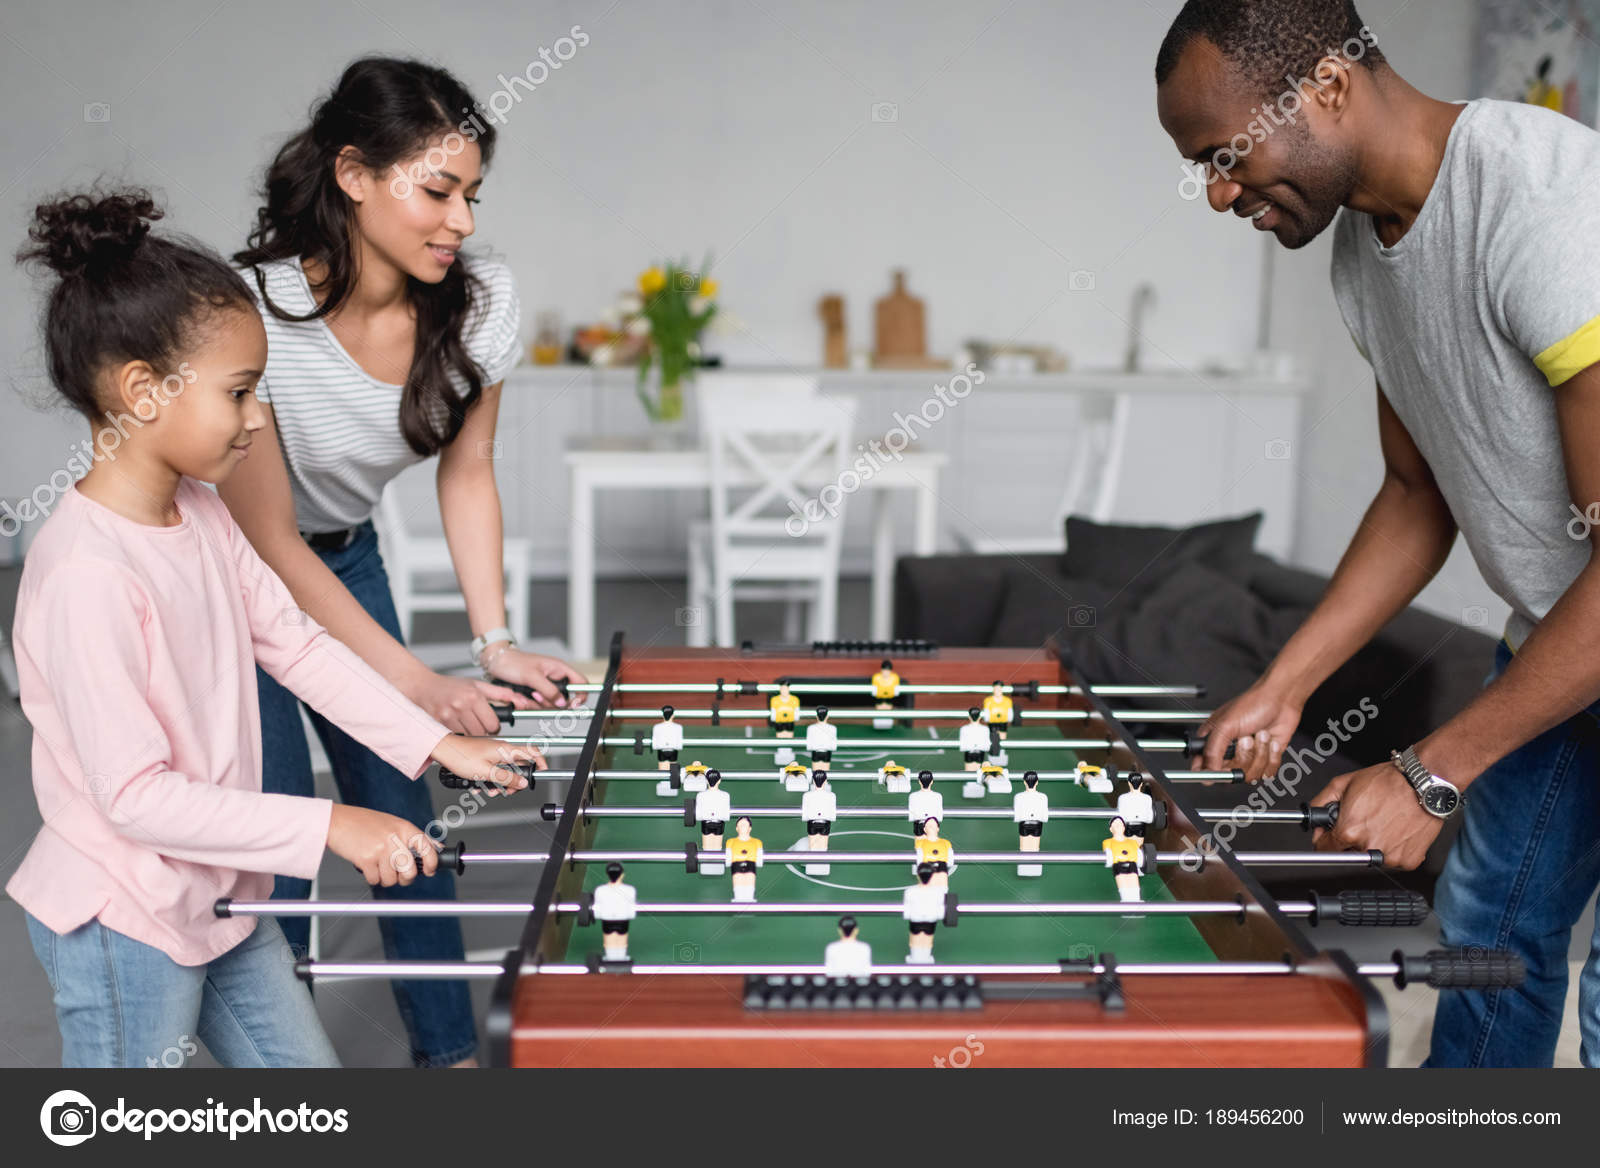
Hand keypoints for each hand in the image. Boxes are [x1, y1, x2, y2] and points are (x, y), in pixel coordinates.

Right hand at [326, 804, 436, 886]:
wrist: (337, 821)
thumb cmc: (362, 822)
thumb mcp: (391, 824)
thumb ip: (408, 837)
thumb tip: (431, 850)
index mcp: (404, 828)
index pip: (427, 848)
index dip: (432, 863)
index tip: (429, 871)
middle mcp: (394, 839)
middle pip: (410, 872)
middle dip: (405, 879)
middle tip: (399, 875)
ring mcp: (381, 850)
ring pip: (391, 879)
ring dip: (384, 878)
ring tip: (377, 865)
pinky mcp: (366, 860)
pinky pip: (375, 880)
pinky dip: (372, 877)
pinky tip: (367, 866)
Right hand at [401, 668, 529, 734]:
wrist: (423, 686)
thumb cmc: (450, 685)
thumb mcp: (478, 685)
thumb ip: (501, 693)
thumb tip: (520, 701)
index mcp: (473, 696)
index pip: (492, 724)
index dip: (494, 726)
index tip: (491, 724)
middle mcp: (461, 706)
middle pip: (481, 733)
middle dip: (483, 731)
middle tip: (478, 724)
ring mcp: (448, 716)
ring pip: (468, 737)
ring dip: (470, 734)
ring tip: (466, 724)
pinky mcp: (438, 724)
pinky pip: (455, 737)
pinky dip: (458, 734)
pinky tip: (456, 725)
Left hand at [430, 735, 544, 795]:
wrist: (444, 750)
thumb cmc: (461, 756)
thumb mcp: (486, 772)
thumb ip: (507, 778)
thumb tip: (523, 782)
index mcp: (506, 749)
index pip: (532, 752)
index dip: (540, 763)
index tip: (541, 773)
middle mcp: (502, 749)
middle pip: (519, 766)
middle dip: (515, 781)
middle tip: (507, 791)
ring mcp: (494, 752)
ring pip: (506, 769)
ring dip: (501, 782)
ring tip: (490, 790)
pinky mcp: (486, 756)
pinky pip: (495, 769)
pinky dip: (491, 778)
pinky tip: (481, 785)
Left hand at [484, 648, 588, 706]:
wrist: (497, 663)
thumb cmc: (513, 663)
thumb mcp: (532, 676)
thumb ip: (549, 690)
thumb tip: (562, 703)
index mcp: (559, 669)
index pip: (580, 682)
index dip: (580, 695)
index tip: (572, 705)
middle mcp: (555, 678)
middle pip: (564, 699)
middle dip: (549, 702)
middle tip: (537, 696)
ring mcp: (546, 686)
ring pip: (550, 704)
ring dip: (538, 703)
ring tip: (527, 694)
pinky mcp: (537, 692)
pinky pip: (539, 704)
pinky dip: (531, 704)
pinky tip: (522, 696)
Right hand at [1191, 678, 1303, 781]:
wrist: (1282, 700)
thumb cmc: (1253, 704)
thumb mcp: (1226, 725)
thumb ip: (1213, 750)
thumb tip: (1207, 770)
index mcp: (1214, 741)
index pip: (1203, 766)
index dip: (1209, 773)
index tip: (1219, 773)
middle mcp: (1229, 751)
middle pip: (1231, 774)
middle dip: (1243, 757)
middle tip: (1246, 740)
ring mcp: (1248, 756)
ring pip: (1251, 775)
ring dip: (1261, 754)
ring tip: (1261, 736)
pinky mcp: (1265, 759)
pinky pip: (1267, 773)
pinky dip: (1272, 757)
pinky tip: (1271, 742)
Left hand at [1310, 762, 1444, 869]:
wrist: (1423, 783)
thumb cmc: (1388, 781)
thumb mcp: (1342, 783)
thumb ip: (1320, 803)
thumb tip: (1313, 818)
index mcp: (1349, 831)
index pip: (1324, 849)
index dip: (1325, 838)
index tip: (1329, 834)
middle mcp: (1369, 847)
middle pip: (1349, 853)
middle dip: (1351, 839)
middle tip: (1364, 820)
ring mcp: (1390, 857)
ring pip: (1372, 857)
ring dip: (1373, 844)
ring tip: (1383, 822)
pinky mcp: (1408, 861)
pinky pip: (1394, 859)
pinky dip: (1393, 848)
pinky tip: (1397, 829)